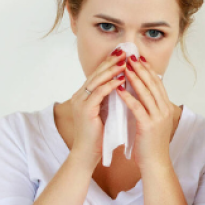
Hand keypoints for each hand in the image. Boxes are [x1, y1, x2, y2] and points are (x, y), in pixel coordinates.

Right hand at [67, 49, 128, 163]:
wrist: (87, 153)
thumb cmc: (98, 135)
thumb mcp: (104, 111)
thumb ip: (109, 98)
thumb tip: (123, 85)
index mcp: (84, 95)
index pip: (97, 74)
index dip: (109, 63)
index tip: (123, 54)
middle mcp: (79, 96)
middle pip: (96, 73)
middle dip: (111, 61)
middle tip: (124, 51)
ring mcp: (81, 102)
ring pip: (97, 80)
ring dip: (111, 70)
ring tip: (124, 62)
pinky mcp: (85, 110)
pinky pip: (98, 93)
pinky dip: (110, 85)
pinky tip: (120, 79)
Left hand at [116, 50, 178, 169]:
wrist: (155, 163)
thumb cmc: (151, 144)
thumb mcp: (153, 122)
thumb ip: (150, 108)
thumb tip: (142, 95)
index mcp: (166, 108)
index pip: (158, 84)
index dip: (149, 70)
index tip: (139, 59)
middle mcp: (164, 110)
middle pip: (153, 84)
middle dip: (142, 69)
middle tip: (131, 56)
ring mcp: (158, 117)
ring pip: (146, 93)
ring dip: (135, 78)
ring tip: (125, 67)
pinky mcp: (148, 125)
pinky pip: (137, 107)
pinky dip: (128, 96)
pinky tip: (119, 89)